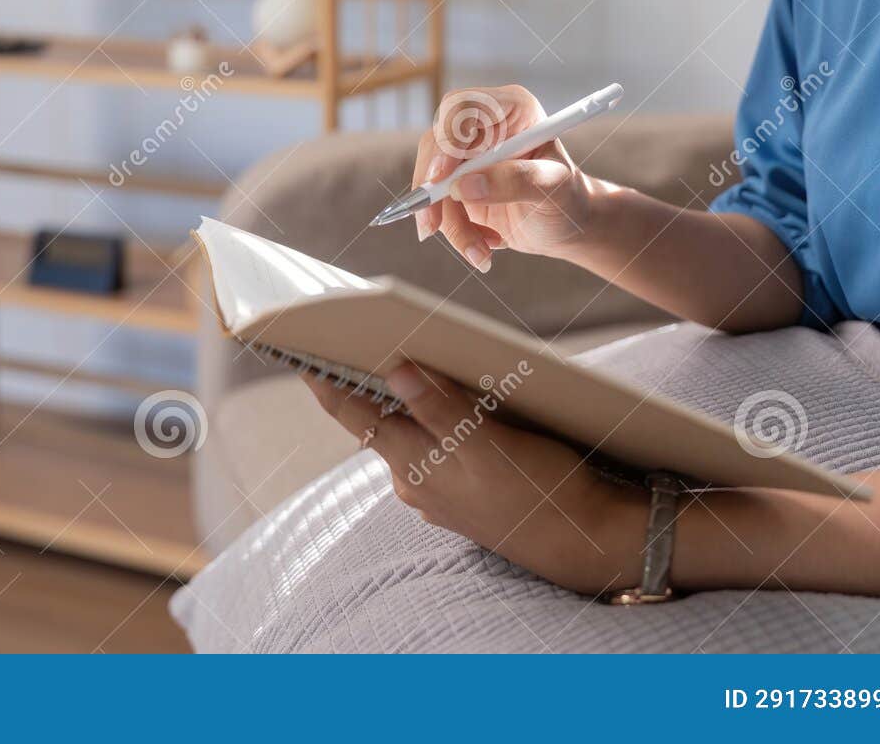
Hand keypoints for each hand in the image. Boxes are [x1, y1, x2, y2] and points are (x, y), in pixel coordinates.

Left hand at [302, 362, 646, 595]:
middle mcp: (416, 479)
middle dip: (367, 381)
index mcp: (413, 466)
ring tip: (403, 355)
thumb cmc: (538, 491)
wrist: (583, 540)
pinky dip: (437, 418)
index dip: (324, 381)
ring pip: (411, 432)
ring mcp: (439, 488)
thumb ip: (439, 409)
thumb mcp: (488, 445)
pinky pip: (438, 445)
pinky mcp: (465, 489)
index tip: (296, 349)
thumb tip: (395, 370)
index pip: (354, 415)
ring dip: (406, 398)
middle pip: (380, 419)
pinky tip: (454, 398)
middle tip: (353, 339)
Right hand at [414, 84, 600, 271]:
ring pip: (431, 181)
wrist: (566, 226)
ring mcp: (467, 156)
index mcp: (510, 110)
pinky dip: (454, 231)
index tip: (439, 178)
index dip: (445, 140)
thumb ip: (514, 181)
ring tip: (479, 254)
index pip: (464, 107)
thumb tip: (461, 186)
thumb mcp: (551, 187)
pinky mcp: (456, 184)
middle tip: (432, 227)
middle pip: (436, 145)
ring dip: (448, 223)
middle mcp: (483, 127)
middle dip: (431, 190)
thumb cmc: (568, 199)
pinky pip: (437, 205)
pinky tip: (484, 246)